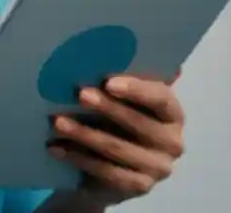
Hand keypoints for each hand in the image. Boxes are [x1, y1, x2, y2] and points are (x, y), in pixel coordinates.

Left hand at [47, 68, 185, 207]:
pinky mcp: (139, 186)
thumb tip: (110, 46)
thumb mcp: (125, 102)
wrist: (112, 169)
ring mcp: (158, 168)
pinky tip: (57, 147)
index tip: (109, 82)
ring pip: (117, 148)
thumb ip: (123, 83)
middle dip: (107, 108)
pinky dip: (78, 157)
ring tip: (58, 122)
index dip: (137, 90)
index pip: (161, 99)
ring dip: (84, 133)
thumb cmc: (120, 123)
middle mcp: (173, 142)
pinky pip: (105, 171)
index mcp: (173, 114)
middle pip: (138, 124)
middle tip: (79, 94)